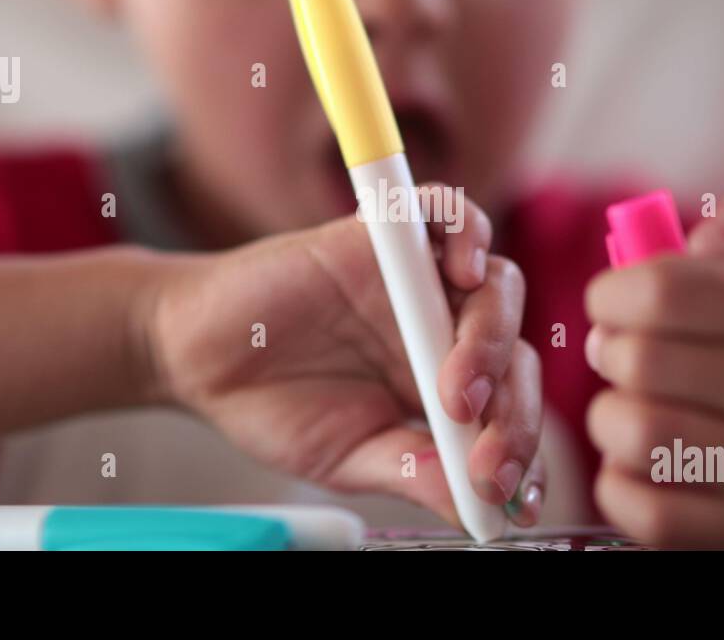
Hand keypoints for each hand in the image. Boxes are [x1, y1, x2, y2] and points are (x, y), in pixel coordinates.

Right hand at [144, 193, 543, 527]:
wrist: (199, 357)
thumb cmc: (275, 406)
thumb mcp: (351, 458)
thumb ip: (418, 474)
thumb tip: (484, 513)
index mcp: (447, 388)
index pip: (511, 408)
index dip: (523, 449)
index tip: (511, 495)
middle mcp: (446, 331)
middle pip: (516, 352)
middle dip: (513, 411)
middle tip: (483, 457)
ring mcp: (421, 281)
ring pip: (496, 286)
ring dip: (493, 340)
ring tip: (458, 393)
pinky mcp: (386, 235)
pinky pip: (448, 211)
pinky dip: (467, 229)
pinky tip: (462, 269)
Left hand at [584, 171, 723, 546]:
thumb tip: (708, 232)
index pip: (665, 288)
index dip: (612, 292)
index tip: (611, 301)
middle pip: (637, 361)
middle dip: (608, 351)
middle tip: (621, 354)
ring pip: (633, 435)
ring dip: (608, 415)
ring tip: (629, 404)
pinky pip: (642, 510)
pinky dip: (618, 483)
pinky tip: (639, 462)